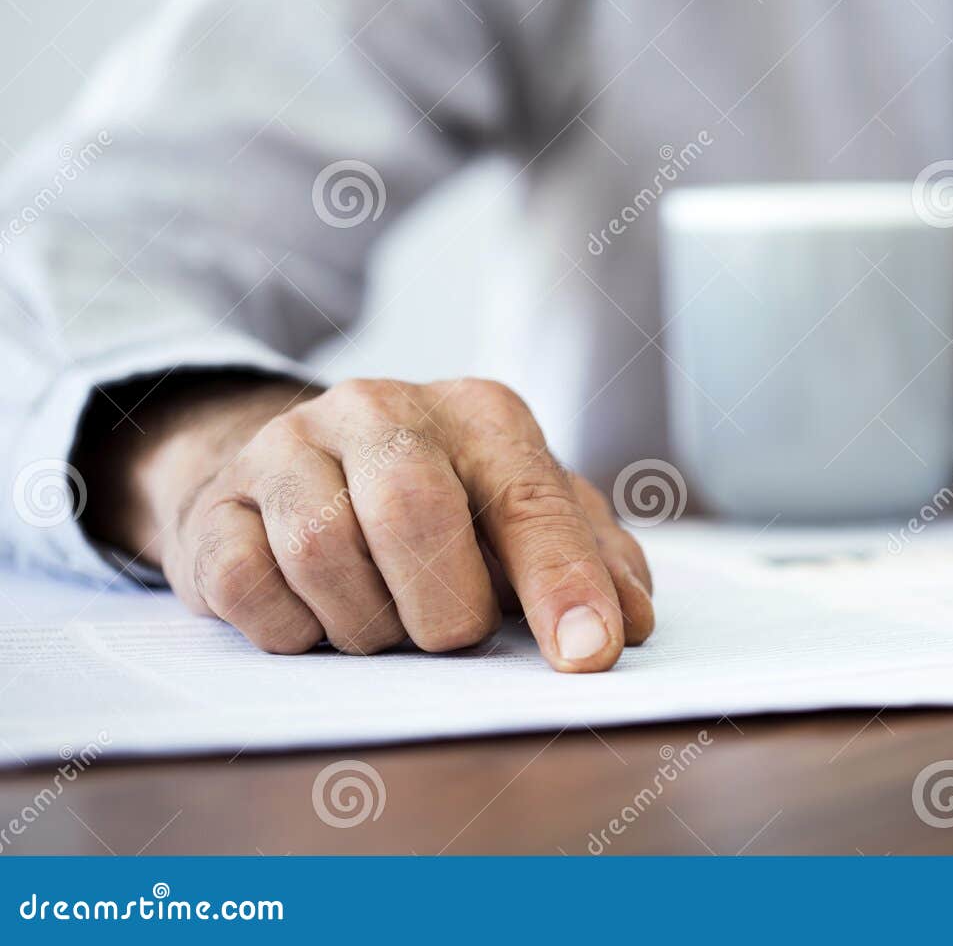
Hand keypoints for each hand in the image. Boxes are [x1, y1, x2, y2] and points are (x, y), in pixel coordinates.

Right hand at [80, 375, 652, 665]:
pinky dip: (292, 629)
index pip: (529, 499)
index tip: (588, 652)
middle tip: (451, 636)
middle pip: (412, 512)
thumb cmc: (444, 510)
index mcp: (480, 414)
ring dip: (366, 624)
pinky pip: (246, 583)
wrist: (298, 477)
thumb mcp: (526, 519)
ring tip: (384, 625)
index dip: (561, 581)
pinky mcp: (215, 503)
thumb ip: (589, 561)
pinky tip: (316, 620)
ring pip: (321, 551)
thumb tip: (628, 621)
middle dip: (443, 605)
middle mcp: (381, 409)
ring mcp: (287, 448)